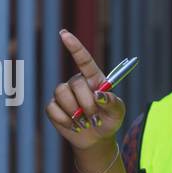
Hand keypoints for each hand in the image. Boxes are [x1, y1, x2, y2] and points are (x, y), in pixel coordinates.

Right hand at [44, 29, 125, 149]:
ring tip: (84, 123)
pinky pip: (53, 109)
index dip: (74, 45)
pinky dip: (65, 120)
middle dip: (86, 104)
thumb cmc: (109, 120)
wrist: (96, 139)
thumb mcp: (118, 112)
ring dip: (75, 112)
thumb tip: (99, 95)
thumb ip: (112, 102)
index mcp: (94, 78)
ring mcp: (63, 94)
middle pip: (75, 83)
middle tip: (95, 118)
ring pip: (62, 93)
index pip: (84, 59)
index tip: (64, 34)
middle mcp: (77, 82)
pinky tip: (74, 126)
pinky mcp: (53, 107)